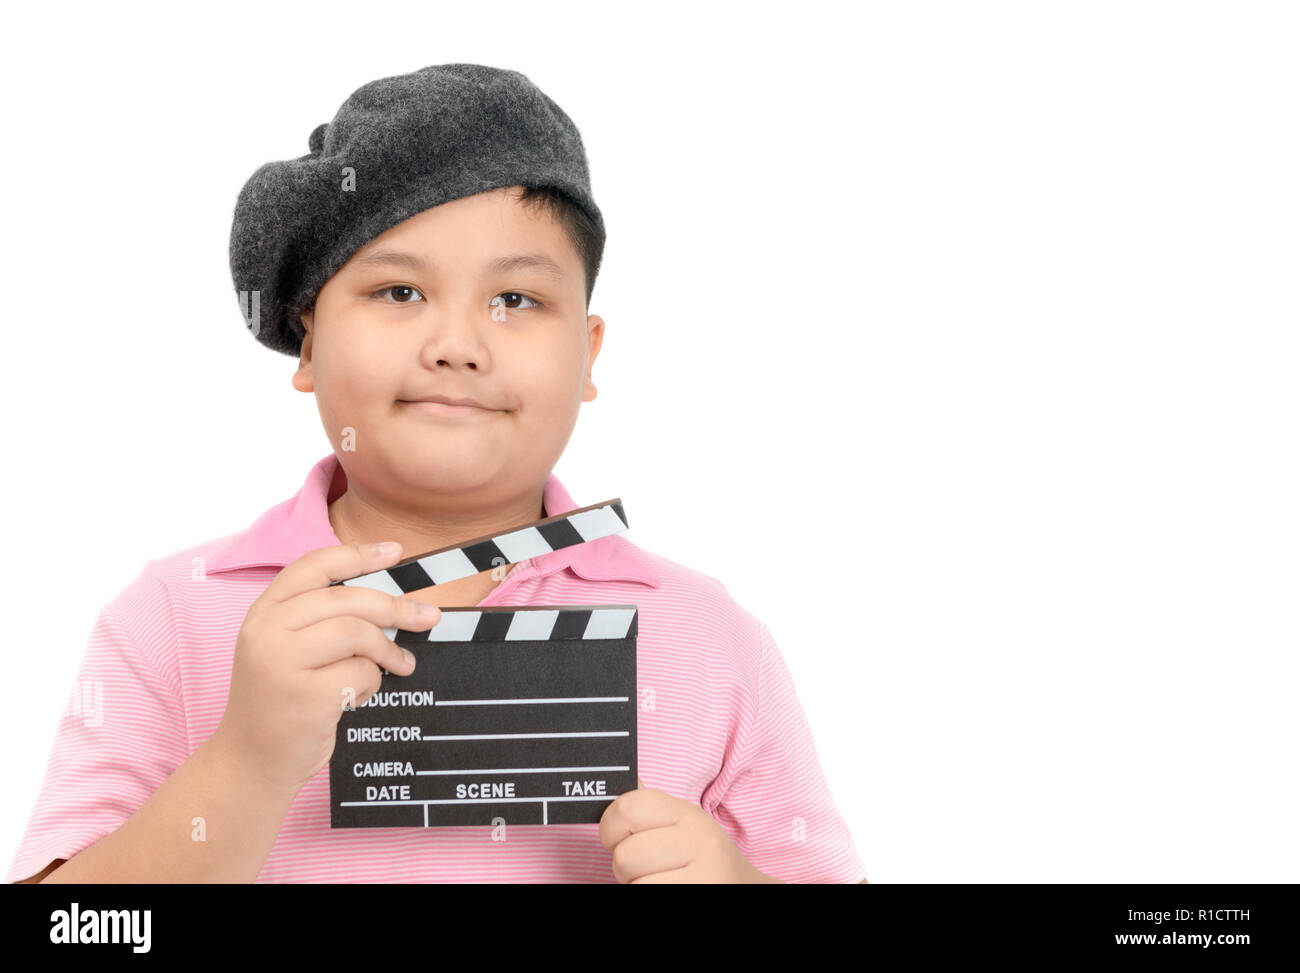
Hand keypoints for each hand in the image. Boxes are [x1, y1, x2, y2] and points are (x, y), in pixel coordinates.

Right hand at [212, 540, 441, 793]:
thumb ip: (323, 621)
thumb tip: (394, 601)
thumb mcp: (287, 650)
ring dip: (387, 649)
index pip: (314, 567)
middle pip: (346, 600)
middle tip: (428, 616)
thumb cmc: (281, 702)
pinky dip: (372, 683)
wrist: (249, 761)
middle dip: (396, 606)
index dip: (357, 555)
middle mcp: (265, 631)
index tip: (395, 552)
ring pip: (357, 633)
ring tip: (401, 665)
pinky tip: (358, 697)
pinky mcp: (303, 696)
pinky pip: (361, 673)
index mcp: (263, 612)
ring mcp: (280, 663)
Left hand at [599, 778, 778, 882]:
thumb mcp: (683, 826)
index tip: (617, 839)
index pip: (627, 808)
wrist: (744, 887)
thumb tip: (612, 784)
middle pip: (625, 855)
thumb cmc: (702, 858)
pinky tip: (671, 888)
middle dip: (625, 868)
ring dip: (638, 887)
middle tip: (645, 869)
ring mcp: (704, 875)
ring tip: (662, 881)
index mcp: (688, 814)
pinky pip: (647, 897)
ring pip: (635, 884)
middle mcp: (700, 841)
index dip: (610, 828)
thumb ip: (649, 809)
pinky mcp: (700, 894)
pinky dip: (648, 897)